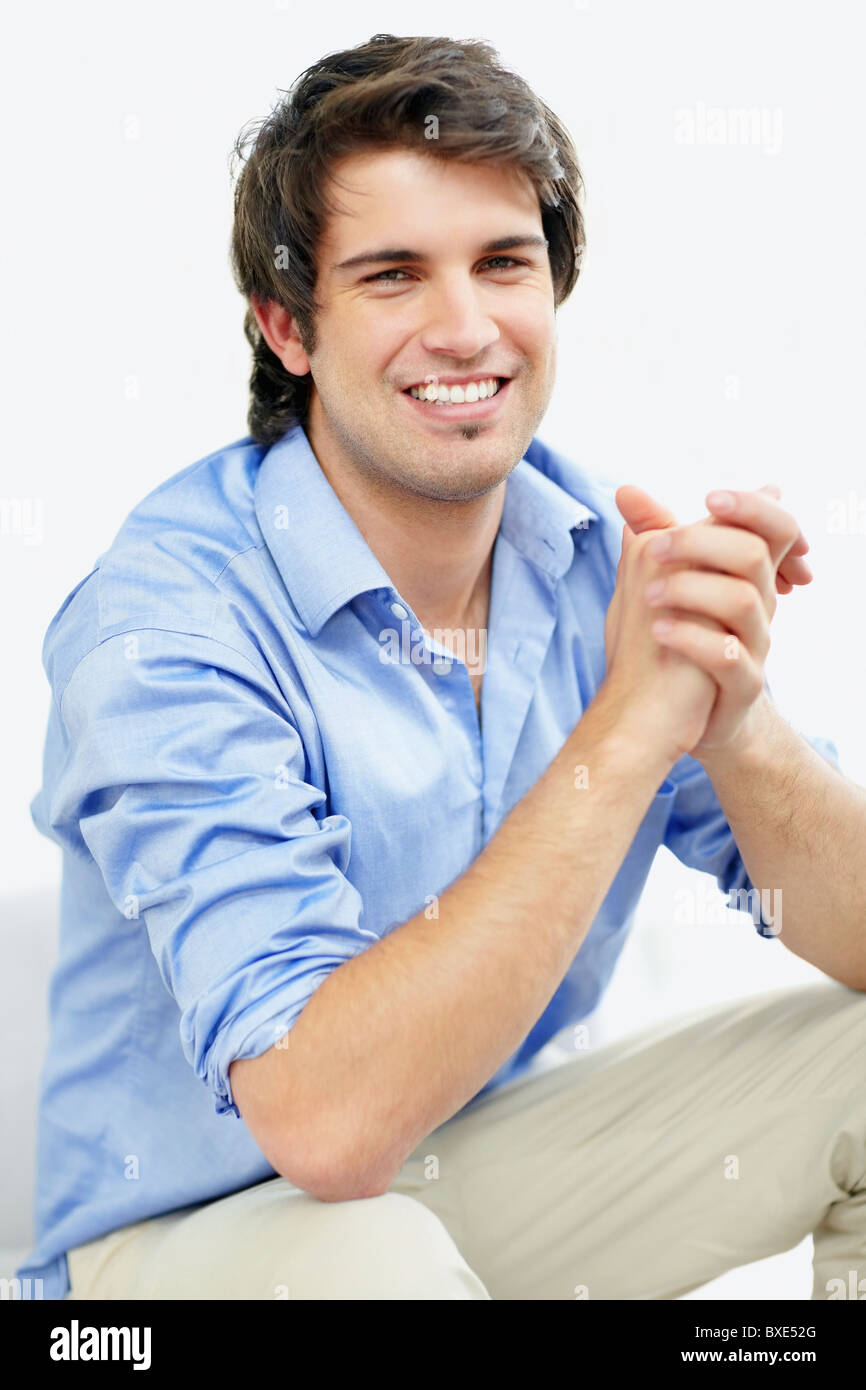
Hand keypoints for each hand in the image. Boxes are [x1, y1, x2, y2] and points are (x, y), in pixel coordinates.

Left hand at [614, 483, 807, 757]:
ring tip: (648, 596)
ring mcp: (754, 648)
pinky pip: (730, 658)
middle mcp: (759, 607)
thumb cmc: (671, 639)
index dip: (752, 507)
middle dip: (701, 544)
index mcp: (746, 577)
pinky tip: (659, 631)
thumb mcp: (663, 584)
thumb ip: (652, 538)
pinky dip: (693, 639)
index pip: (775, 528)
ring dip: (691, 590)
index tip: (708, 500)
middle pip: (755, 556)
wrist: (671, 715)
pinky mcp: (743, 686)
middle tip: (654, 548)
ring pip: (746, 604)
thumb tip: (626, 490)